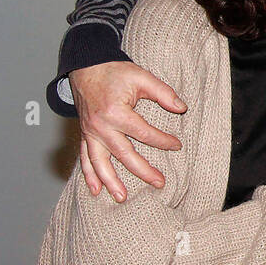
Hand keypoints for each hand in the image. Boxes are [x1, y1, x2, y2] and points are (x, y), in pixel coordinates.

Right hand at [69, 61, 185, 201]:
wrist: (86, 67)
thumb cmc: (114, 72)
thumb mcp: (141, 77)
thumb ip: (163, 93)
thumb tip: (182, 108)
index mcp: (116, 113)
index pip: (144, 133)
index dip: (163, 141)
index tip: (177, 145)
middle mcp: (100, 126)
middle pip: (124, 154)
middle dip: (142, 171)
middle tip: (159, 183)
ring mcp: (90, 133)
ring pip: (100, 162)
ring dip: (111, 181)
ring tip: (122, 197)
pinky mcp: (84, 134)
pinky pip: (85, 158)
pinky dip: (89, 175)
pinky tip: (95, 190)